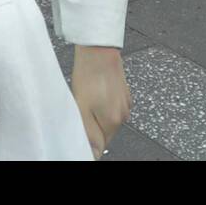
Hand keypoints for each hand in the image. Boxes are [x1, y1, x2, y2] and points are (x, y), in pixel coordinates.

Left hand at [70, 45, 130, 159]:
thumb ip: (88, 134)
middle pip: (105, 132)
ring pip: (108, 119)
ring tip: (86, 101)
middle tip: (80, 114)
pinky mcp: (124, 93)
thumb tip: (93, 153)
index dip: (89, 142)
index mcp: (113, 121)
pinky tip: (94, 93)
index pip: (101, 145)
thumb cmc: (89, 75)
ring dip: (98, 116)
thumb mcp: (82, 108)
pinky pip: (112, 107)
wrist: (99, 51)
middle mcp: (123, 114)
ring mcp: (125, 103)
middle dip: (93, 128)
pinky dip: (103, 105)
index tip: (82, 132)